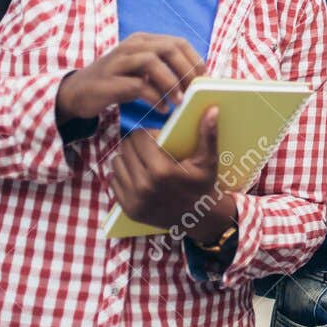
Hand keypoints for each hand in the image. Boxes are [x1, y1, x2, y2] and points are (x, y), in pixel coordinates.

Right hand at [56, 32, 205, 122]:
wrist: (77, 93)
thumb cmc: (117, 83)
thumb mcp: (143, 73)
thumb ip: (165, 71)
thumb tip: (197, 82)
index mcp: (143, 41)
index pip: (178, 42)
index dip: (195, 60)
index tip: (205, 80)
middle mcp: (132, 46)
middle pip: (168, 48)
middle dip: (187, 70)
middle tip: (195, 91)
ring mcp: (118, 61)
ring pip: (152, 61)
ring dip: (171, 82)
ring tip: (180, 101)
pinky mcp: (109, 80)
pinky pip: (138, 85)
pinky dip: (155, 97)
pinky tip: (162, 108)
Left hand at [110, 106, 230, 233]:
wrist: (199, 217)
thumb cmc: (203, 184)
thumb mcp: (208, 160)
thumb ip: (207, 135)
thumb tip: (213, 109)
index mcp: (161, 171)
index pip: (139, 138)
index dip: (147, 134)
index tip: (157, 139)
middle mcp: (144, 185)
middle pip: (126, 149)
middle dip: (136, 145)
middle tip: (149, 149)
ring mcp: (134, 199)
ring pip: (116, 163)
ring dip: (127, 159)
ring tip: (141, 161)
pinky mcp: (128, 208)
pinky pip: (113, 182)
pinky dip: (122, 176)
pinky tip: (137, 176)